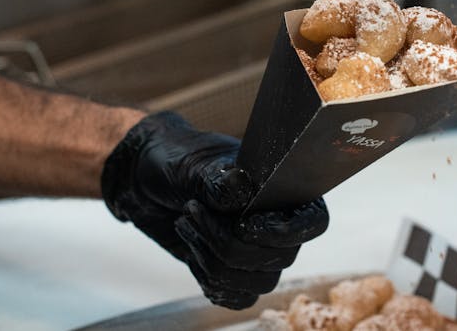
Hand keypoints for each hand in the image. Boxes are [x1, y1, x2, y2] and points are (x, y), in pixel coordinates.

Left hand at [101, 111, 328, 308]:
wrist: (143, 179)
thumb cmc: (176, 158)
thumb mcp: (194, 163)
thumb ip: (219, 178)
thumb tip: (243, 190)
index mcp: (283, 190)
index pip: (313, 222)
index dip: (287, 232)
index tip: (243, 225)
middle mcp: (278, 224)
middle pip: (280, 258)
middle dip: (228, 242)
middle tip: (192, 209)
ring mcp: (257, 252)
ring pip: (257, 283)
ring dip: (212, 259)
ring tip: (186, 224)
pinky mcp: (234, 273)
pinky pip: (238, 298)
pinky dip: (209, 280)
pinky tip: (192, 250)